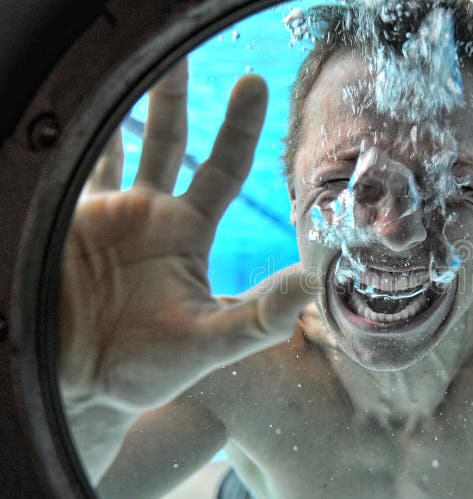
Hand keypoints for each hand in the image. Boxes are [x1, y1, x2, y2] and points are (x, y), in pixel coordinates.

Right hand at [60, 60, 313, 412]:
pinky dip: (83, 134)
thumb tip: (312, 283)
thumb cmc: (144, 370)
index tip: (255, 84)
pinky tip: (85, 104)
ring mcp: (110, 212)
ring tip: (142, 59)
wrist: (77, 385)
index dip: (241, 129)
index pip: (224, 168)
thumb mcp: (207, 344)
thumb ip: (258, 318)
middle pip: (174, 141)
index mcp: (189, 234)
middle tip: (186, 52)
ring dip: (130, 104)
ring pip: (124, 143)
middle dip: (180, 98)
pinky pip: (79, 162)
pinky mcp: (72, 217)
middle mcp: (154, 215)